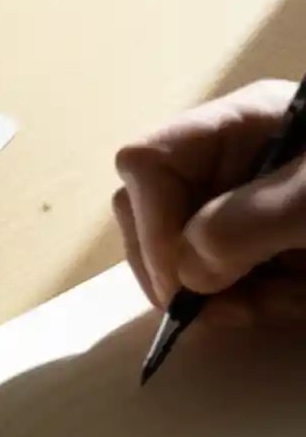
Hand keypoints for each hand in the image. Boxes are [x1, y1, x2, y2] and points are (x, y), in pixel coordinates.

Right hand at [114, 79, 305, 324]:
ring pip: (182, 259)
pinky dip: (248, 305)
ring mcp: (245, 207)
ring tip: (278, 306)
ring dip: (220, 298)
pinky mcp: (265, 247)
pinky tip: (291, 302)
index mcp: (238, 126)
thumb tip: (183, 272)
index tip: (183, 283)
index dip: (150, 226)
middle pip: (149, 213)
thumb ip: (243, 225)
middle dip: (177, 270)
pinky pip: (222, 282)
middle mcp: (230, 163)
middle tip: (224, 310)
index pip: (145, 164)